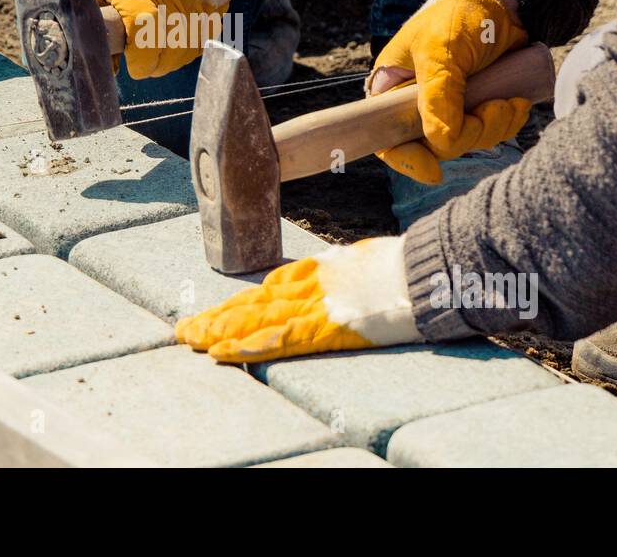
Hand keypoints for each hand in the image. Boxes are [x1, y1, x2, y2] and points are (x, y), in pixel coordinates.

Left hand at [176, 235, 420, 362]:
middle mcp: (308, 284)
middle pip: (251, 302)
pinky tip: (221, 353)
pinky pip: (276, 340)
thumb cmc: (408, 267)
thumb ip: (340, 274)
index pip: (266, 289)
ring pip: (253, 319)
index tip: (214, 313)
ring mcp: (314, 305)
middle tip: (186, 329)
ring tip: (190, 340)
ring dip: (218, 331)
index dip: (237, 303)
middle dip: (216, 316)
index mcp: (318, 268)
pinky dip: (244, 346)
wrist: (430, 268)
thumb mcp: (365, 262)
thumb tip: (330, 283)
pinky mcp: (325, 326)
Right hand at [369, 0, 529, 183]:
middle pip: (431, 146)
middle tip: (493, 110)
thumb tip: (440, 143)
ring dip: (492, 128)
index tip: (433, 170)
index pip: (386, 136)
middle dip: (468, 134)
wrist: (503, 1)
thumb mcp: (442, 52)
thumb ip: (438, 98)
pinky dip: (504, 124)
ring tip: (511, 102)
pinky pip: (485, 134)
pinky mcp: (473, 109)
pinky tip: (516, 104)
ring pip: (463, 143)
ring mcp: (445, 108)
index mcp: (390, 88)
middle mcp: (413, 103)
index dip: (406, 158)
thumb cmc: (461, 16)